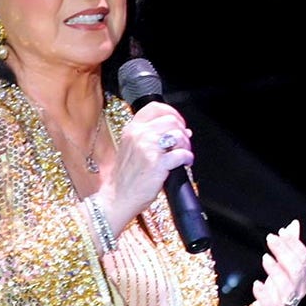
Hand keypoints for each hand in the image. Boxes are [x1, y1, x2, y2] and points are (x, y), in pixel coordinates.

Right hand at [96, 101, 192, 231]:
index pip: (155, 107)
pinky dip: (188, 158)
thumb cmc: (126, 177)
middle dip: (182, 130)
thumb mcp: (132, 149)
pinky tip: (186, 163)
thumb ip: (153, 137)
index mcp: (132, 129)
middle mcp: (138, 135)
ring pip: (178, 134)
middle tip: (183, 143)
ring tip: (184, 154)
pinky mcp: (157, 164)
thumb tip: (183, 131)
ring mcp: (147, 149)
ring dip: (186, 144)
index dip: (172, 112)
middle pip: (171, 120)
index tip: (178, 123)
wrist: (117, 198)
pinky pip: (181, 154)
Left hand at [247, 219, 305, 305]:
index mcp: (304, 279)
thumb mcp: (284, 268)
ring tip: (265, 258)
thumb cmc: (277, 292)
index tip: (281, 232)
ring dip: (275, 269)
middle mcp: (298, 291)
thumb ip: (291, 246)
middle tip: (270, 239)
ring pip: (286, 284)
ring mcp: (287, 303)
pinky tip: (256, 283)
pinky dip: (263, 292)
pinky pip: (270, 303)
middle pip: (296, 268)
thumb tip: (294, 225)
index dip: (294, 244)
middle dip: (284, 251)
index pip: (305, 259)